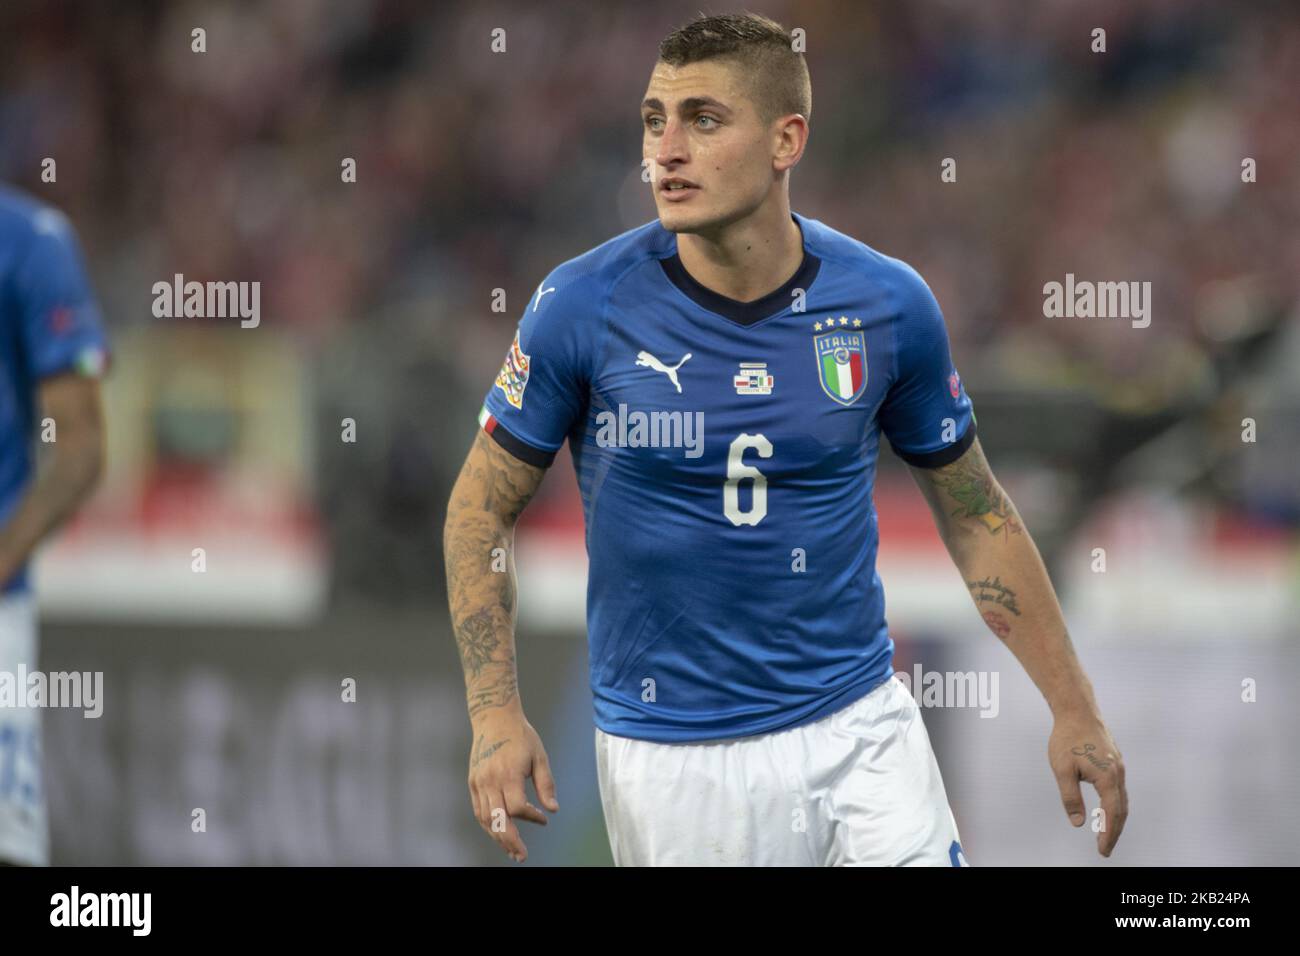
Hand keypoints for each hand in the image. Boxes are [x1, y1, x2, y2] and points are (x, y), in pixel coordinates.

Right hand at [466, 711, 559, 862]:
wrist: (493, 717)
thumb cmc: (520, 735)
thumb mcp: (539, 756)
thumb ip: (546, 784)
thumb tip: (553, 810)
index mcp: (508, 774)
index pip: (518, 808)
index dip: (532, 818)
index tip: (544, 818)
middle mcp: (490, 781)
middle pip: (498, 820)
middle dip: (510, 841)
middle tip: (522, 856)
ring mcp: (478, 783)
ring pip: (485, 819)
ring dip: (498, 837)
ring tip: (511, 850)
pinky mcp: (472, 782)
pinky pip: (478, 810)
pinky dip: (488, 824)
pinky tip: (498, 832)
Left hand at [1049, 714, 1127, 856]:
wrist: (1078, 711)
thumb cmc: (1067, 738)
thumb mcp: (1062, 770)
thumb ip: (1070, 797)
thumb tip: (1077, 822)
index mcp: (1108, 778)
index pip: (1111, 814)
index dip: (1108, 834)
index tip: (1103, 851)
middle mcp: (1118, 774)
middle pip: (1121, 810)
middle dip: (1114, 831)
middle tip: (1105, 849)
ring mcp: (1119, 767)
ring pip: (1122, 800)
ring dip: (1116, 819)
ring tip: (1107, 834)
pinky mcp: (1116, 761)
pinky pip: (1119, 789)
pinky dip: (1116, 805)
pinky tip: (1108, 809)